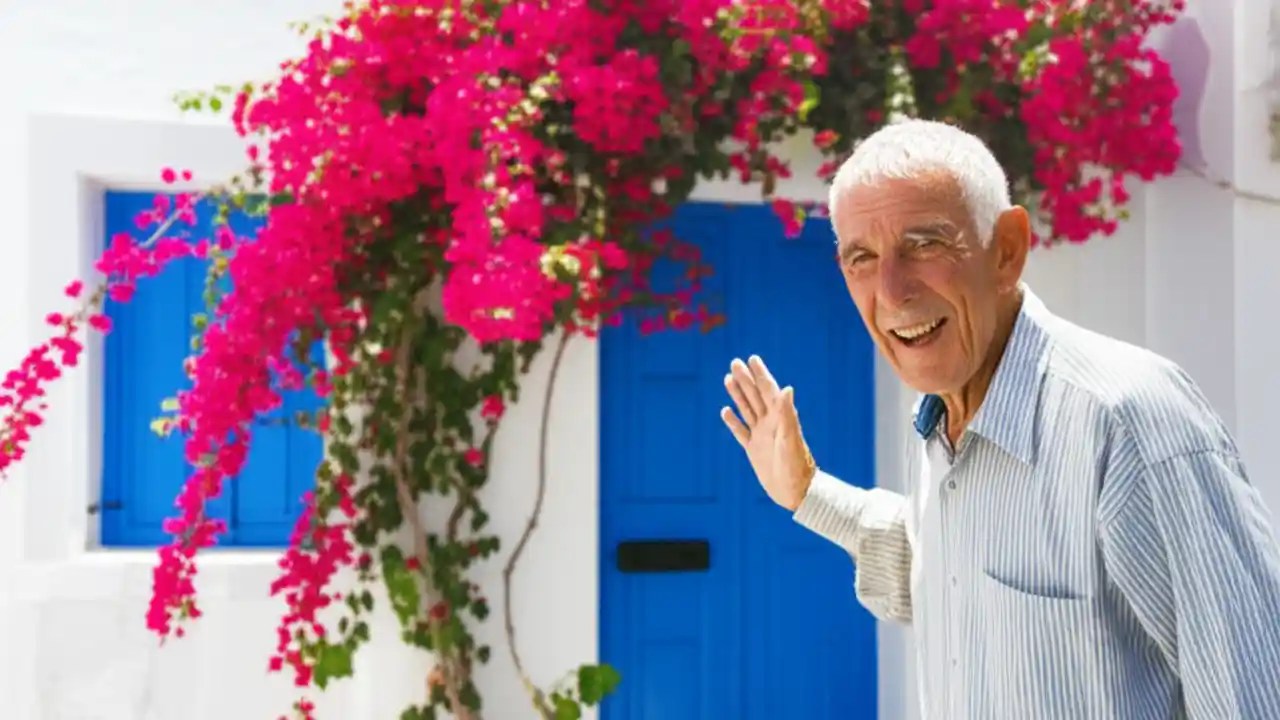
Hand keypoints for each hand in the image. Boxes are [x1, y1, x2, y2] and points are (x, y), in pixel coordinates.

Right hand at [720, 355, 816, 511]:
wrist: (796, 492)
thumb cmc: (796, 466)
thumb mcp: (790, 439)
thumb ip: (787, 414)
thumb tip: (787, 388)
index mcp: (780, 418)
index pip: (769, 390)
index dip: (761, 374)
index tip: (752, 358)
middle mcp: (770, 423)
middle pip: (755, 396)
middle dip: (745, 379)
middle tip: (735, 362)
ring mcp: (761, 435)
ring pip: (746, 410)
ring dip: (737, 394)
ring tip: (728, 378)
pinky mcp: (753, 449)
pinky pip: (740, 432)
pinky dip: (732, 421)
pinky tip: (725, 411)